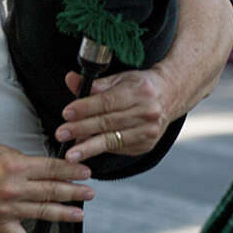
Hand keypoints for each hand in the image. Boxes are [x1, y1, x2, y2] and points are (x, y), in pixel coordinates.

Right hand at [0, 141, 94, 232]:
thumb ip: (30, 164)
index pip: (52, 169)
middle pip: (51, 191)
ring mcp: (5, 208)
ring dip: (63, 213)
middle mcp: (12, 188)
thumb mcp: (6, 152)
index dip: (72, 171)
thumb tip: (56, 171)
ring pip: (42, 212)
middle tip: (90, 192)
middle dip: (74, 192)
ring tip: (79, 213)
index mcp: (15, 166)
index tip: (86, 172)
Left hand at [55, 68, 172, 164]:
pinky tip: (86, 150)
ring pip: (112, 140)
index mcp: (140, 92)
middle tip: (61, 134)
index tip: (66, 113)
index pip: (107, 102)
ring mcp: (148, 131)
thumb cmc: (140, 86)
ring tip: (71, 154)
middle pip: (108, 123)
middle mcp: (147, 112)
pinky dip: (100, 149)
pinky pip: (118, 148)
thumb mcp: (120, 79)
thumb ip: (94, 83)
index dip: (85, 108)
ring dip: (88, 147)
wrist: (171, 95)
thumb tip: (70, 80)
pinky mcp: (146, 145)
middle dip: (81, 129)